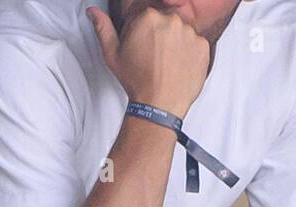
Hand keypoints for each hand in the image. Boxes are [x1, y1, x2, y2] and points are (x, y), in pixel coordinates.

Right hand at [89, 4, 207, 117]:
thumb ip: (103, 28)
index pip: (147, 16)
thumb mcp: (112, 55)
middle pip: (166, 21)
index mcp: (148, 18)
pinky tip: (177, 67)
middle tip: (153, 57)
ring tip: (166, 64)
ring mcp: (190, 32)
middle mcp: (172, 20)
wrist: (158, 104)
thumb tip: (92, 12)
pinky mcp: (203, 45)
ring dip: (175, 44)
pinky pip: (196, 44)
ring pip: (181, 32)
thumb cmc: (135, 81)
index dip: (142, 32)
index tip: (141, 47)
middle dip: (160, 36)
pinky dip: (188, 54)